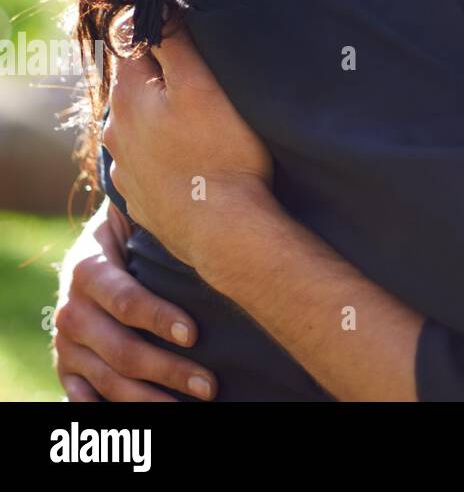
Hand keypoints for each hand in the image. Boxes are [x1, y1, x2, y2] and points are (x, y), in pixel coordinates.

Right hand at [52, 201, 217, 401]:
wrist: (94, 246)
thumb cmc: (135, 230)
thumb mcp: (140, 219)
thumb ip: (165, 229)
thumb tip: (221, 229)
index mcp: (88, 269)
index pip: (126, 300)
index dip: (159, 318)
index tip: (194, 334)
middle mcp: (71, 310)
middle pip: (122, 350)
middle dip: (169, 370)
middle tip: (210, 385)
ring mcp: (66, 344)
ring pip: (109, 381)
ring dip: (152, 398)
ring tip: (194, 403)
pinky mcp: (66, 367)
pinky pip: (83, 398)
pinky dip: (109, 411)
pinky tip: (141, 419)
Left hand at [103, 23, 273, 275]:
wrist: (223, 230)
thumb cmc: (221, 151)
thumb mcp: (202, 83)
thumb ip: (174, 41)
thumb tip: (157, 7)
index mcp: (129, 96)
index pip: (133, 44)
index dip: (160, 31)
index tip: (191, 32)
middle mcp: (117, 129)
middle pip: (137, 85)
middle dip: (164, 76)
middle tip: (205, 77)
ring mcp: (126, 167)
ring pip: (142, 125)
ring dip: (164, 116)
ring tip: (203, 120)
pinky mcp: (142, 196)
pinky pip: (150, 160)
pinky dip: (167, 152)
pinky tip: (193, 157)